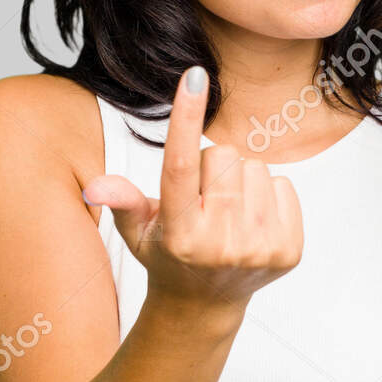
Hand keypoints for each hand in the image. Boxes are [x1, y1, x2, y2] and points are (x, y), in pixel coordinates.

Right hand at [82, 65, 303, 310]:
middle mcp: (218, 244)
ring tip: (228, 212)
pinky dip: (269, 196)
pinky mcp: (288, 251)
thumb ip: (120, 200)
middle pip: (224, 156)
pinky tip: (252, 222)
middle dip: (212, 167)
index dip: (185, 117)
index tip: (194, 76)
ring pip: (256, 168)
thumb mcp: (136, 229)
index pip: (180, 164)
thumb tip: (92, 186)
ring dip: (242, 181)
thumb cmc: (167, 255)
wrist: (205, 305)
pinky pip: (284, 185)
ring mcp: (257, 250)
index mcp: (178, 233)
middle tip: (204, 199)